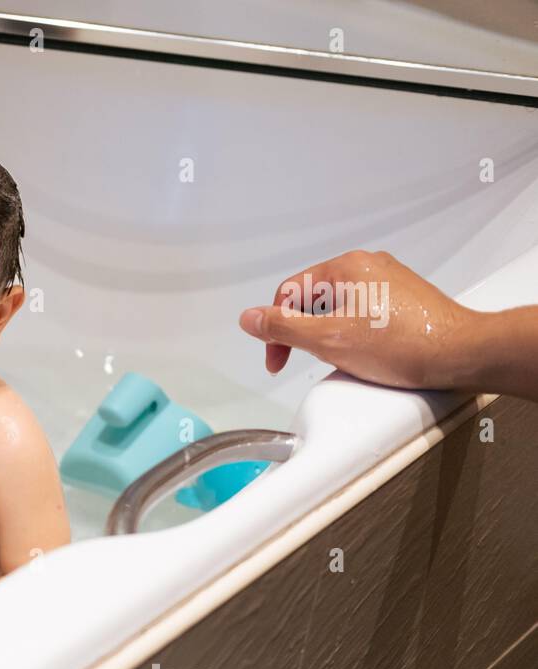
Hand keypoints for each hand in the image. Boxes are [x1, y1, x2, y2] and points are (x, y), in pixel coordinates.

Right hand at [239, 250, 479, 388]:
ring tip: (341, 359)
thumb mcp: (328, 340)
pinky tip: (364, 354)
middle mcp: (368, 266)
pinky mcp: (403, 299)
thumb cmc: (404, 345)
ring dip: (328, 334)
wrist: (461, 354)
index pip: (290, 292)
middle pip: (313, 299)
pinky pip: (361, 313)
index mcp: (346, 267)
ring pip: (337, 307)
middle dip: (304, 332)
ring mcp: (388, 281)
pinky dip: (352, 333)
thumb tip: (249, 318)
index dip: (276, 329)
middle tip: (304, 360)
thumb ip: (282, 328)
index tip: (278, 359)